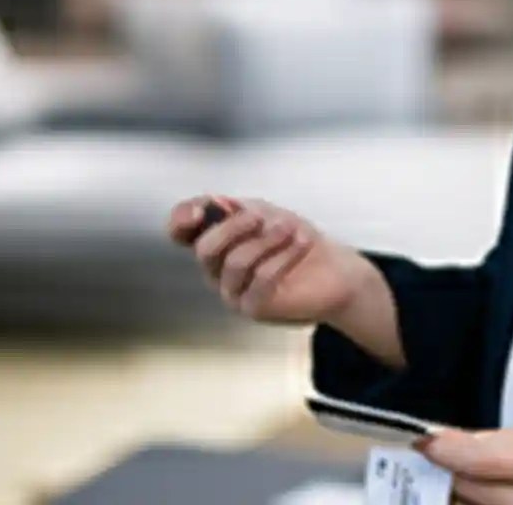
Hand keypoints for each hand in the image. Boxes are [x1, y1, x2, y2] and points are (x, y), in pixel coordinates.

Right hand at [166, 194, 361, 323]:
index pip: (180, 232)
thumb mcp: (267, 213)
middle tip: (261, 217)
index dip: (180, 220)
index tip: (199, 212)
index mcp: (215, 243)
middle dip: (234, 227)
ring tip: (292, 229)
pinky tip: (301, 242)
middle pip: (205, 249)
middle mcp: (216, 271)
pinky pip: (261, 278)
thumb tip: (213, 204)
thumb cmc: (296, 240)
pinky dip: (283, 255)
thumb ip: (238, 208)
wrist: (333, 270)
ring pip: (235, 262)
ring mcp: (233, 292)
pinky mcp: (254, 308)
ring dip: (267, 239)